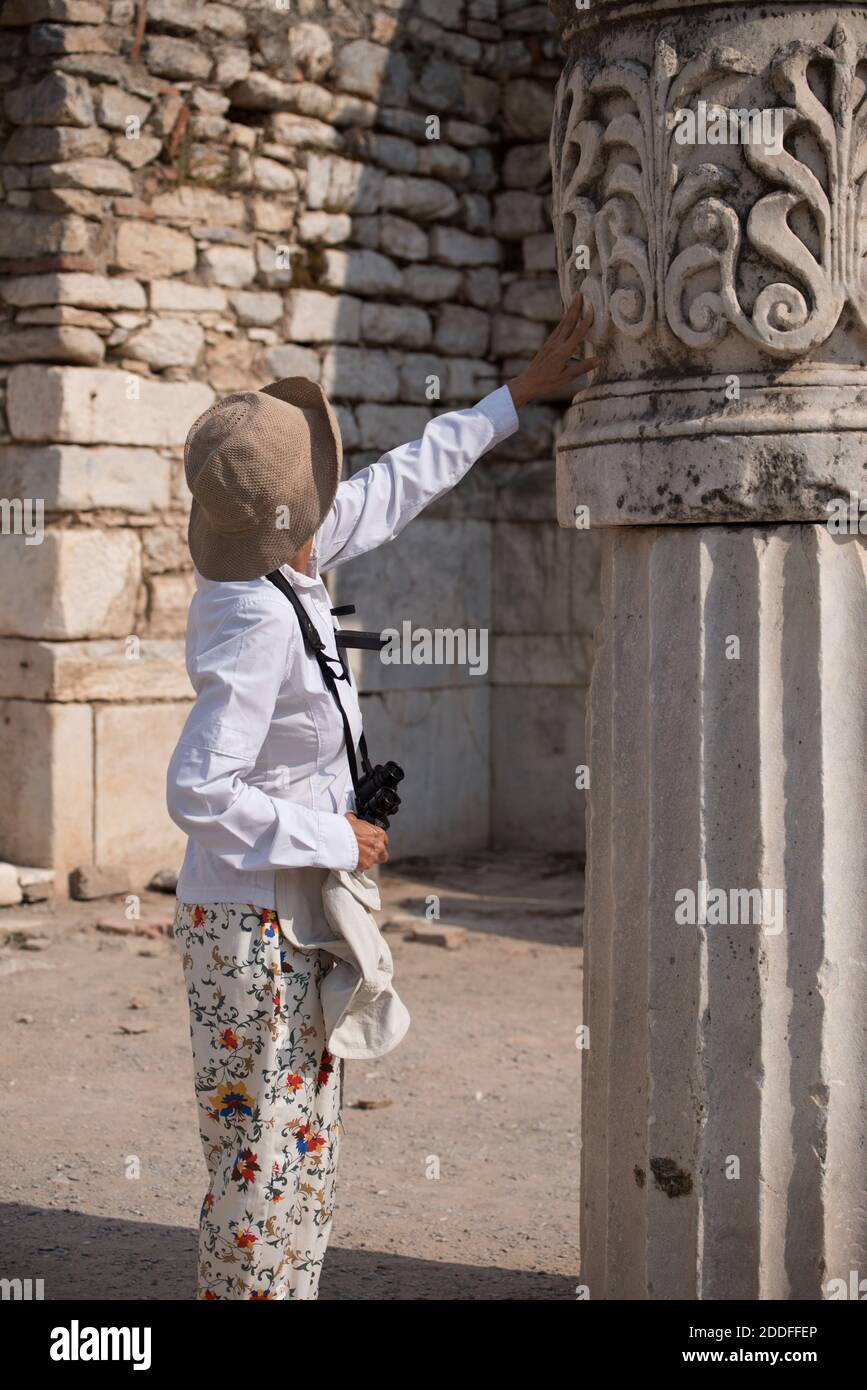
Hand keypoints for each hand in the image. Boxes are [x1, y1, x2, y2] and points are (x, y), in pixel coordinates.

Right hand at [345, 813, 388, 870]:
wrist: (337, 839)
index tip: (371, 843)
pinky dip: (360, 865)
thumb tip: (352, 815)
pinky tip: (353, 860)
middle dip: (376, 854)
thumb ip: (356, 820)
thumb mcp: (351, 819)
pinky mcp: (366, 865)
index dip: (377, 842)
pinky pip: (365, 867)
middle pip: (383, 854)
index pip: (384, 840)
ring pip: (375, 861)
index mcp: (379, 833)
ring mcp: (373, 856)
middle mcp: (379, 845)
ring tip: (359, 857)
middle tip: (366, 852)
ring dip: (369, 860)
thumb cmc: (344, 828)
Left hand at [506, 292, 599, 408]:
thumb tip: (599, 360)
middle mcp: (556, 344)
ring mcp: (550, 343)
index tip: (592, 309)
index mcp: (563, 352)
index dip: (586, 321)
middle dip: (574, 307)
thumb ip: (583, 367)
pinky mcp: (547, 344)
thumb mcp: (567, 377)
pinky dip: (563, 320)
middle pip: (568, 322)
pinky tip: (565, 317)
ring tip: (574, 300)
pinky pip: (557, 329)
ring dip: (569, 311)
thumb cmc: (548, 382)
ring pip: (562, 324)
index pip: (577, 333)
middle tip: (580, 294)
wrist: (528, 382)